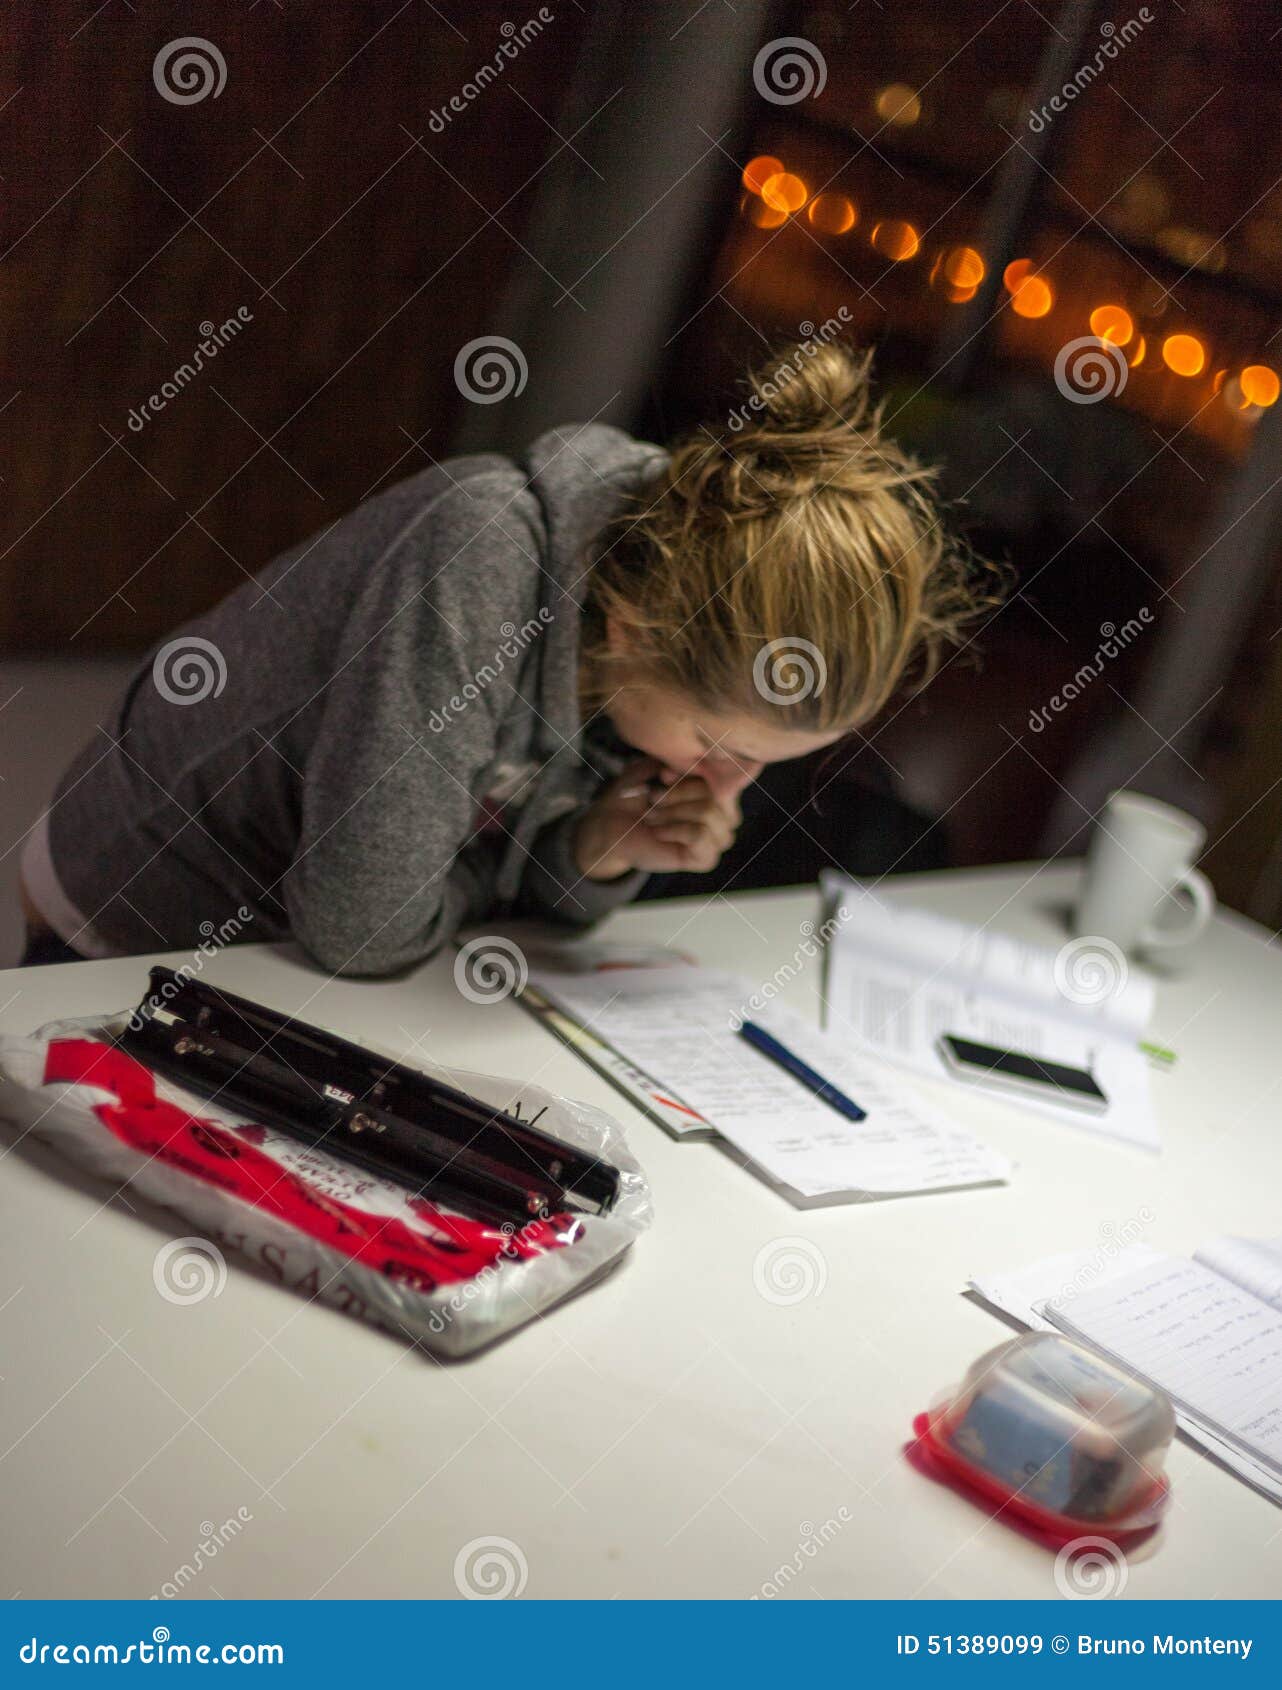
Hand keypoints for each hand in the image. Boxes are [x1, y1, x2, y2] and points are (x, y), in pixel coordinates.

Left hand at [573, 757, 741, 880]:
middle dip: (679, 794)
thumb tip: (699, 767)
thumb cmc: (637, 794)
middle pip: (716, 794)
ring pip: (710, 814)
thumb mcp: (656, 768)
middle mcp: (724, 812)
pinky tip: (659, 833)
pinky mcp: (706, 858)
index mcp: (718, 789)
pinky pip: (701, 836)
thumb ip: (681, 762)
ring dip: (674, 812)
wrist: (613, 825)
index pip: (722, 776)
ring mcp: (717, 837)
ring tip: (653, 817)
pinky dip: (675, 830)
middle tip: (653, 800)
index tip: (663, 776)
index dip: (690, 775)